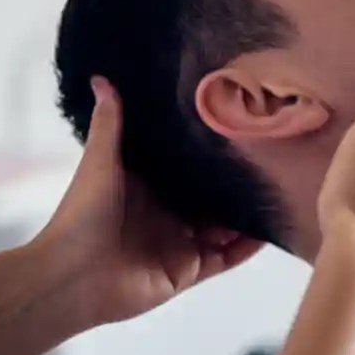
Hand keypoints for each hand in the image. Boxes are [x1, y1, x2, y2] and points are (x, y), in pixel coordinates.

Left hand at [36, 77, 263, 326]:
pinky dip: (249, 247)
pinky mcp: (190, 271)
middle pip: (212, 198)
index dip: (210, 153)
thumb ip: (109, 124)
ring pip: (225, 227)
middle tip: (273, 160)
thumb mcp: (100, 163)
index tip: (240, 130)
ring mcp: (181, 244)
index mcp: (149, 188)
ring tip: (281, 191)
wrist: (72, 276)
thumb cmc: (84, 215)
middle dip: (237, 184)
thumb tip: (100, 78)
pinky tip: (272, 230)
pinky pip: (227, 258)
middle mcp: (169, 214)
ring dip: (249, 214)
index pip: (187, 168)